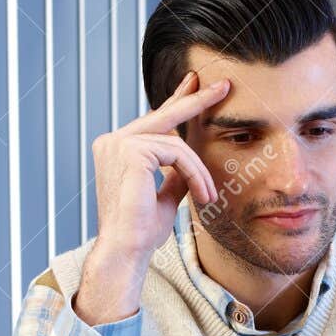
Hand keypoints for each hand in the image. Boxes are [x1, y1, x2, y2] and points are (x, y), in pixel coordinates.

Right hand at [74, 71, 230, 324]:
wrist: (126, 250)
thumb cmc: (141, 232)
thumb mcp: (164, 197)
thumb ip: (174, 175)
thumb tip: (189, 163)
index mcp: (115, 149)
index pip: (151, 121)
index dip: (176, 102)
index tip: (195, 85)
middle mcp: (112, 141)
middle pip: (163, 115)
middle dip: (196, 100)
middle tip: (224, 85)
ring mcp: (118, 143)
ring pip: (177, 143)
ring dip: (199, 171)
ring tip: (208, 196)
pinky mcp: (130, 150)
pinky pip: (177, 153)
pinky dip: (194, 174)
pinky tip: (201, 195)